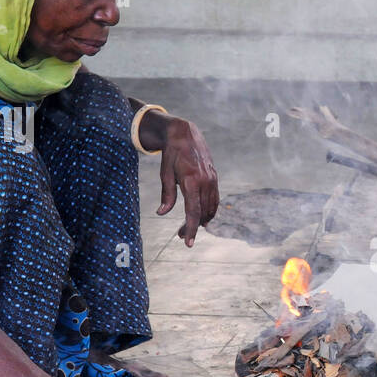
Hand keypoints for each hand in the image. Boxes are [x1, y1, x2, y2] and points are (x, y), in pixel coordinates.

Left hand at [142, 112, 218, 247]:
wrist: (185, 133)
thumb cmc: (171, 153)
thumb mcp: (165, 173)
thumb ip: (167, 195)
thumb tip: (162, 213)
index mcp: (192, 181)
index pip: (193, 212)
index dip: (191, 229)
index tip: (188, 243)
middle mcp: (205, 181)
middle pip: (203, 213)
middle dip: (193, 227)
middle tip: (181, 235)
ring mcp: (212, 179)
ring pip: (211, 208)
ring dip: (202, 219)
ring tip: (190, 226)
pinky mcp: (215, 177)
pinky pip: (214, 199)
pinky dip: (209, 209)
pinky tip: (201, 214)